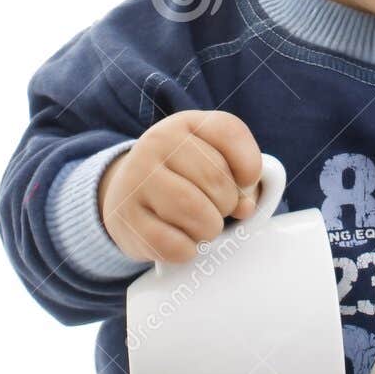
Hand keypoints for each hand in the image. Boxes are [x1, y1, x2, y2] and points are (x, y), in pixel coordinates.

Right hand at [98, 109, 263, 265]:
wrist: (128, 191)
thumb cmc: (185, 175)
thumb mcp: (214, 158)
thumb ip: (244, 175)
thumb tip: (246, 207)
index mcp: (185, 123)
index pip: (230, 133)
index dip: (250, 167)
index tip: (242, 183)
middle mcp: (156, 143)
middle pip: (217, 180)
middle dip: (227, 204)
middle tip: (215, 209)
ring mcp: (136, 179)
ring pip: (195, 212)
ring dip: (209, 229)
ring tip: (201, 227)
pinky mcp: (125, 219)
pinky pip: (172, 244)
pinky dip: (187, 251)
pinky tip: (182, 242)